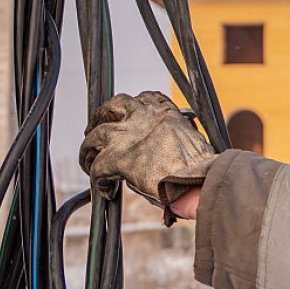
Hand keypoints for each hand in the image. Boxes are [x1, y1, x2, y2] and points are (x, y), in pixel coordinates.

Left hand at [79, 91, 215, 222]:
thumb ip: (169, 137)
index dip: (129, 109)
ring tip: (89, 160)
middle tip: (95, 131)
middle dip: (101, 118)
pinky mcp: (118, 158)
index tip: (126, 118)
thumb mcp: (189, 139)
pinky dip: (98, 180)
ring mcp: (128, 135)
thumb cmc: (200, 168)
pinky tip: (105, 189)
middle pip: (112, 106)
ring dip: (89, 148)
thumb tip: (156, 150)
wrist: (199, 181)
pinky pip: (97, 167)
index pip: (142, 99)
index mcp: (164, 111)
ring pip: (95, 135)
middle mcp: (144, 116)